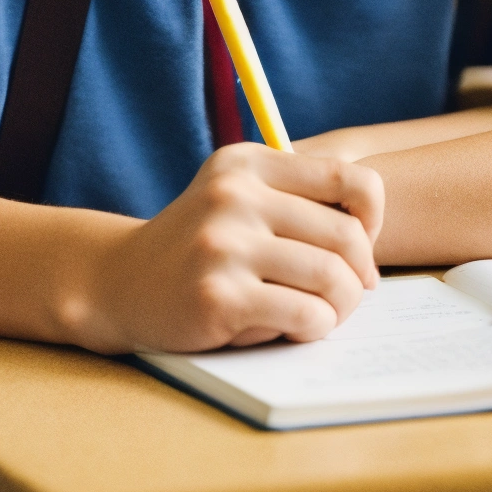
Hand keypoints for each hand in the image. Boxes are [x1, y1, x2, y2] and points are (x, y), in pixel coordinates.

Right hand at [76, 143, 383, 355]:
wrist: (119, 283)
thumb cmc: (199, 248)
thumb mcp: (237, 201)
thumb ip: (296, 205)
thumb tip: (370, 250)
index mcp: (247, 163)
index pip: (351, 180)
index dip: (373, 220)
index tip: (357, 249)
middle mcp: (234, 194)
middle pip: (347, 236)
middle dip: (359, 276)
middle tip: (345, 295)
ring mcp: (224, 244)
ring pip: (332, 277)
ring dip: (340, 307)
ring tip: (319, 315)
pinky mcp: (219, 295)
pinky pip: (305, 315)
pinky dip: (313, 329)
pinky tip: (291, 329)